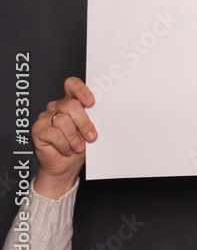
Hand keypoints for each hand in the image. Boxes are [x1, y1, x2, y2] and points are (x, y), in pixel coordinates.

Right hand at [32, 77, 97, 197]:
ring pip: (63, 120)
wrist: (66, 165)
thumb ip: (93, 118)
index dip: (81, 90)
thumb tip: (106, 112)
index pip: (72, 84)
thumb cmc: (80, 146)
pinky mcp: (38, 129)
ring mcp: (46, 116)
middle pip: (71, 105)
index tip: (91, 102)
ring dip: (74, 137)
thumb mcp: (90, 130)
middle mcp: (57, 106)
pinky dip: (64, 144)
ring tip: (79, 147)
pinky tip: (67, 150)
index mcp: (71, 101)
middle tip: (91, 136)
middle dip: (84, 123)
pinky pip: (53, 133)